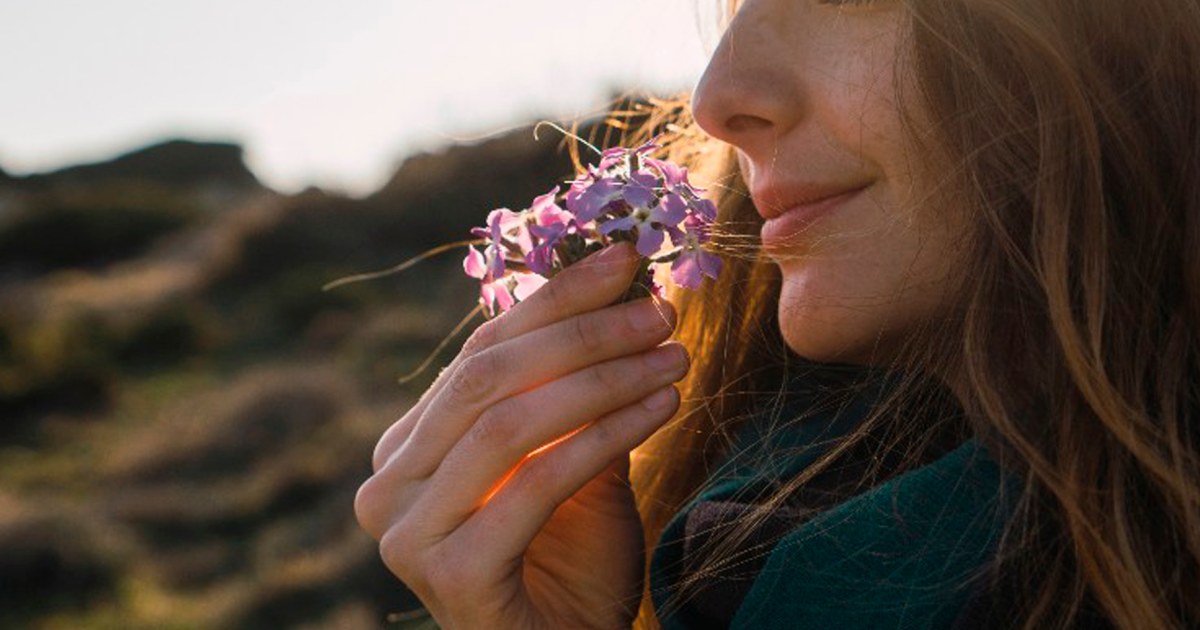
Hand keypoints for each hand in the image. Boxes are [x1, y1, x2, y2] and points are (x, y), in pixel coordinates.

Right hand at [355, 243, 686, 629]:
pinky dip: (604, 436)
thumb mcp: (576, 464)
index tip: (625, 260)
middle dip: (581, 332)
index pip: (478, 352)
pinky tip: (662, 407)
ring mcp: (406, 532)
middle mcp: (387, 484)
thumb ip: (579, 393)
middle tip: (658, 309)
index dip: (553, 300)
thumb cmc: (571, 564)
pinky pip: (536, 484)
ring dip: (602, 379)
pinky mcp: (448, 573)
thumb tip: (624, 292)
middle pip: (486, 378)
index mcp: (407, 448)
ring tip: (672, 355)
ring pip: (508, 424)